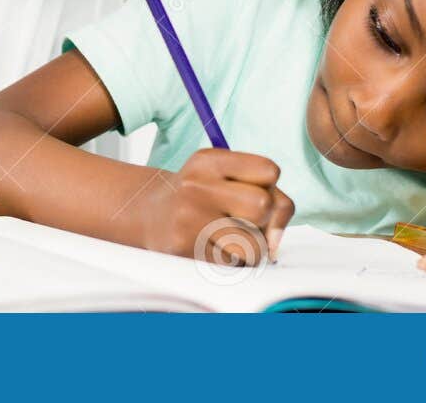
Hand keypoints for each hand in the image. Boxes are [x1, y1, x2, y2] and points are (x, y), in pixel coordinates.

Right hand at [138, 148, 294, 264]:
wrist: (150, 215)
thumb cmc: (202, 197)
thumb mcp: (227, 179)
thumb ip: (268, 196)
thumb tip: (275, 240)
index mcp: (209, 161)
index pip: (269, 171)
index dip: (270, 187)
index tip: (253, 192)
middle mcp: (197, 185)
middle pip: (263, 206)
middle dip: (264, 220)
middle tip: (245, 221)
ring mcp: (189, 219)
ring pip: (254, 245)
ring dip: (251, 248)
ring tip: (231, 238)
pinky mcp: (185, 250)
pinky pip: (234, 265)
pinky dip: (233, 262)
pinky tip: (214, 249)